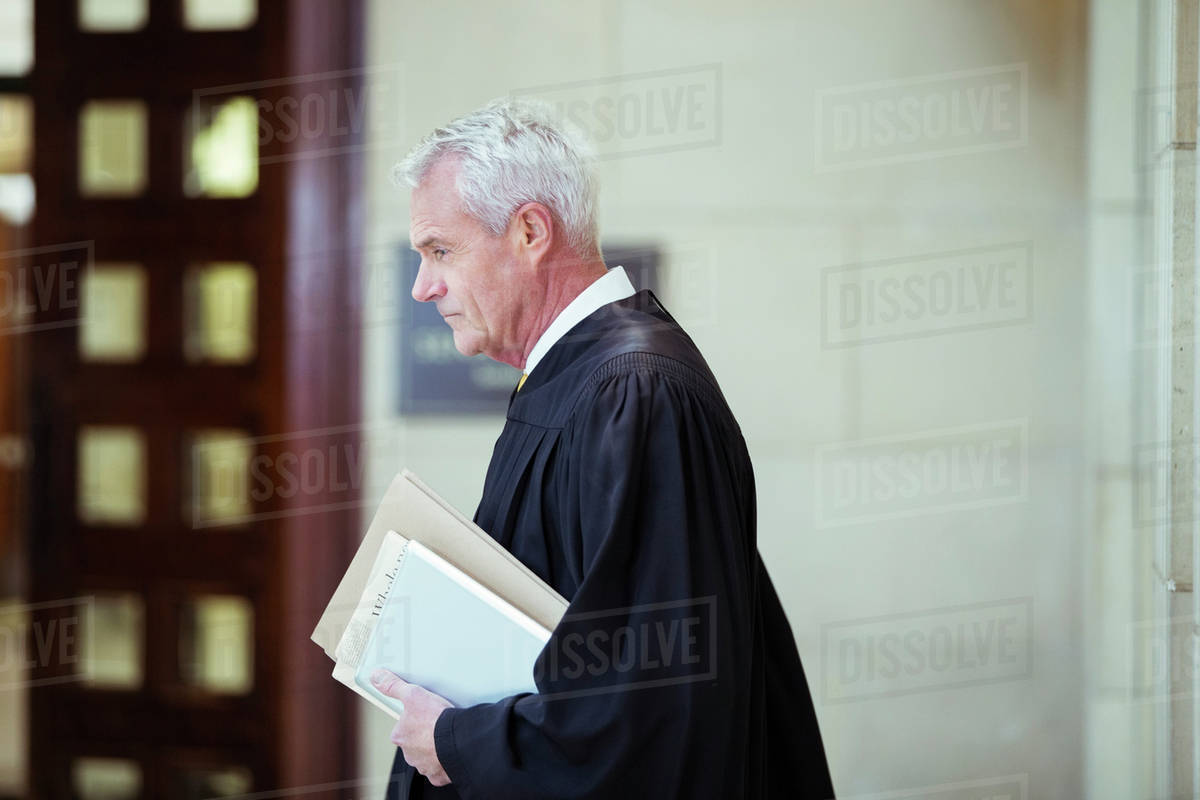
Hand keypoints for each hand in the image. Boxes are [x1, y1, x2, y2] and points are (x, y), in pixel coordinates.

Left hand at [371, 668, 453, 786]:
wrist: (458, 741)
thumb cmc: (436, 721)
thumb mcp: (412, 694)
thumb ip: (393, 686)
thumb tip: (377, 677)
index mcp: (399, 736)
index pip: (402, 727)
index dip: (414, 719)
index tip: (424, 714)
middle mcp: (409, 753)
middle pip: (414, 742)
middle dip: (424, 734)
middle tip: (437, 723)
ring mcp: (424, 765)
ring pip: (427, 755)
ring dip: (434, 748)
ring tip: (446, 735)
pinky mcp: (438, 775)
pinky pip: (439, 768)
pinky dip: (444, 761)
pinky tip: (450, 751)